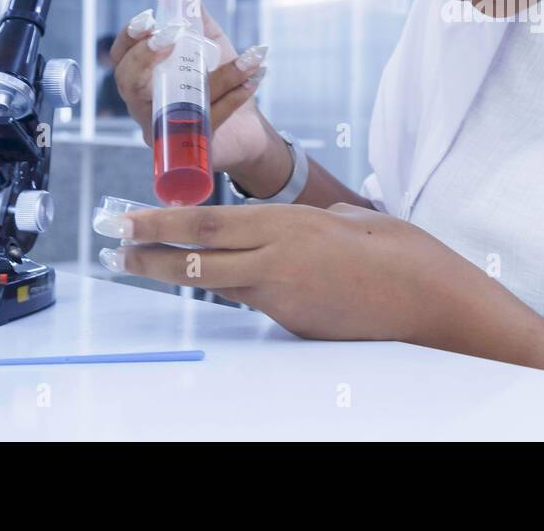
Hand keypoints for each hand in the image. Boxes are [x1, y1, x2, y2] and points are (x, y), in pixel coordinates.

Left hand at [96, 202, 451, 341]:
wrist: (428, 300)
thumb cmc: (401, 251)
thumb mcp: (352, 220)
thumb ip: (314, 222)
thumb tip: (297, 229)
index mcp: (289, 226)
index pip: (208, 223)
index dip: (161, 223)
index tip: (127, 219)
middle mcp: (277, 261)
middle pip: (199, 256)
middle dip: (151, 250)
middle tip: (115, 244)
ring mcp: (284, 297)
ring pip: (219, 281)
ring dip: (179, 272)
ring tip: (144, 264)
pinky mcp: (295, 324)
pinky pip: (256, 301)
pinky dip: (236, 288)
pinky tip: (224, 281)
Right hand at [109, 0, 270, 173]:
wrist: (247, 128)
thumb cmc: (218, 81)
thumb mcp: (206, 41)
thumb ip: (188, 9)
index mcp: (145, 76)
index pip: (121, 57)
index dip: (129, 39)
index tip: (148, 19)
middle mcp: (146, 104)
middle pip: (129, 83)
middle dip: (147, 58)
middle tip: (174, 37)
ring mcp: (167, 128)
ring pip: (178, 101)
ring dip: (218, 76)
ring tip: (252, 56)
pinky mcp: (194, 145)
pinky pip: (211, 120)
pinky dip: (236, 96)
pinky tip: (257, 75)